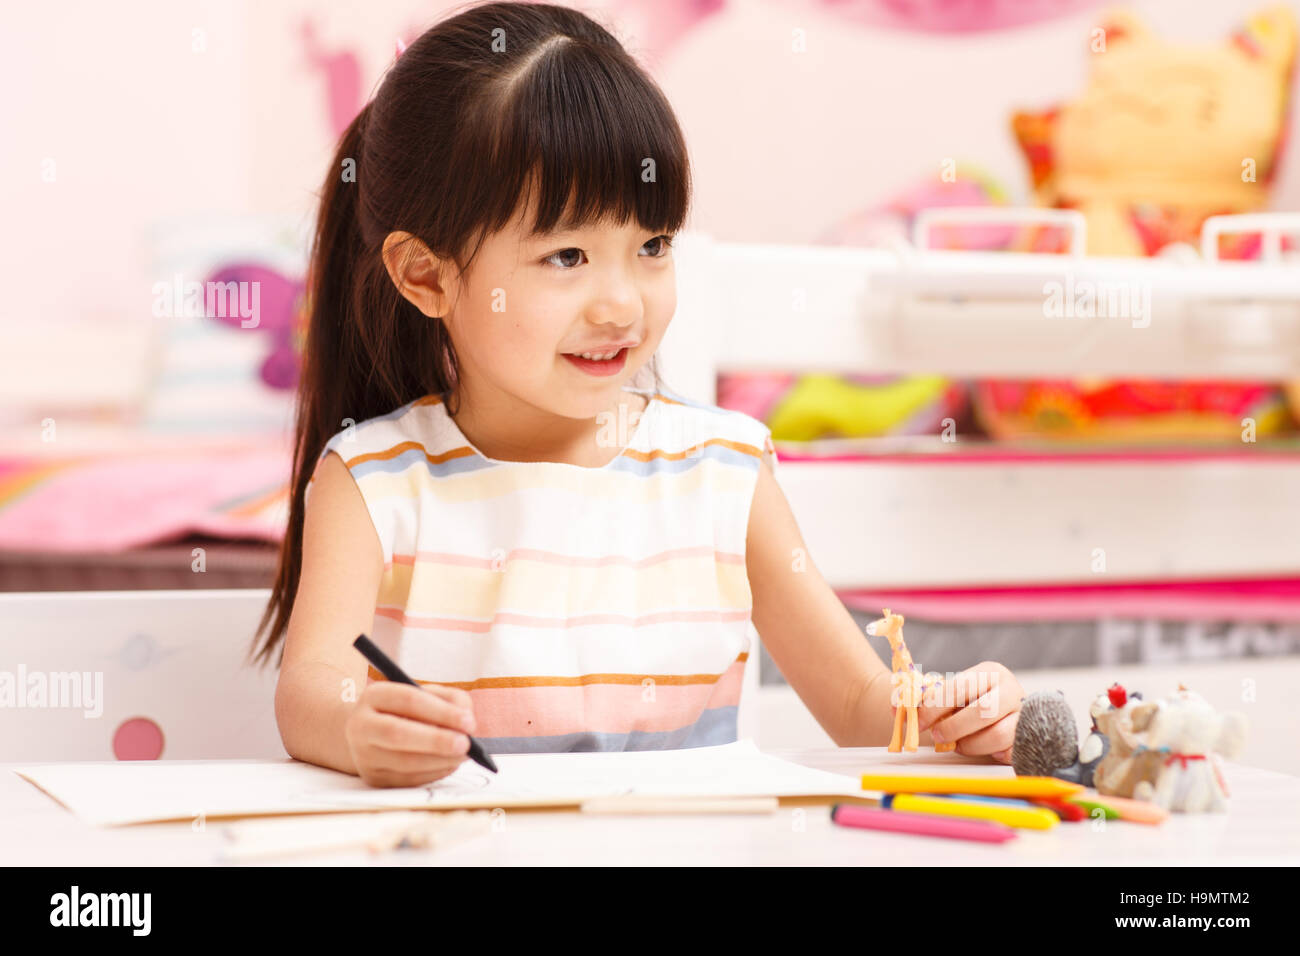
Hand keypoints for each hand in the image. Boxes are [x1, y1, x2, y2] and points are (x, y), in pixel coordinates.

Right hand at [344, 680, 477, 786]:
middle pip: (398, 734)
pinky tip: (449, 765)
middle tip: (466, 744)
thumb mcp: (428, 695)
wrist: (373, 734)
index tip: (469, 722)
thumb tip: (467, 721)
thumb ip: (451, 700)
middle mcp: (362, 725)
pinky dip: (434, 773)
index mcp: (375, 696)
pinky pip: (408, 780)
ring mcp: (364, 755)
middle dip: (437, 740)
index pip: (409, 700)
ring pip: (404, 762)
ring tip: (463, 755)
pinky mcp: (374, 778)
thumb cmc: (409, 712)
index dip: (441, 712)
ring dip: (440, 760)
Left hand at [918, 661, 1022, 763]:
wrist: (1003, 715)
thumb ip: (924, 699)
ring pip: (997, 735)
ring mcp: (1024, 715)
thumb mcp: (949, 695)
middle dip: (953, 728)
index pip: (959, 688)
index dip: (934, 707)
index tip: (917, 723)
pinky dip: (990, 754)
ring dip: (970, 744)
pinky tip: (981, 748)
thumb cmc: (969, 703)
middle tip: (937, 737)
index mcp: (990, 672)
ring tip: (958, 744)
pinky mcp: (1029, 738)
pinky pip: (1009, 752)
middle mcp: (1011, 690)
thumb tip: (895, 707)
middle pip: (981, 711)